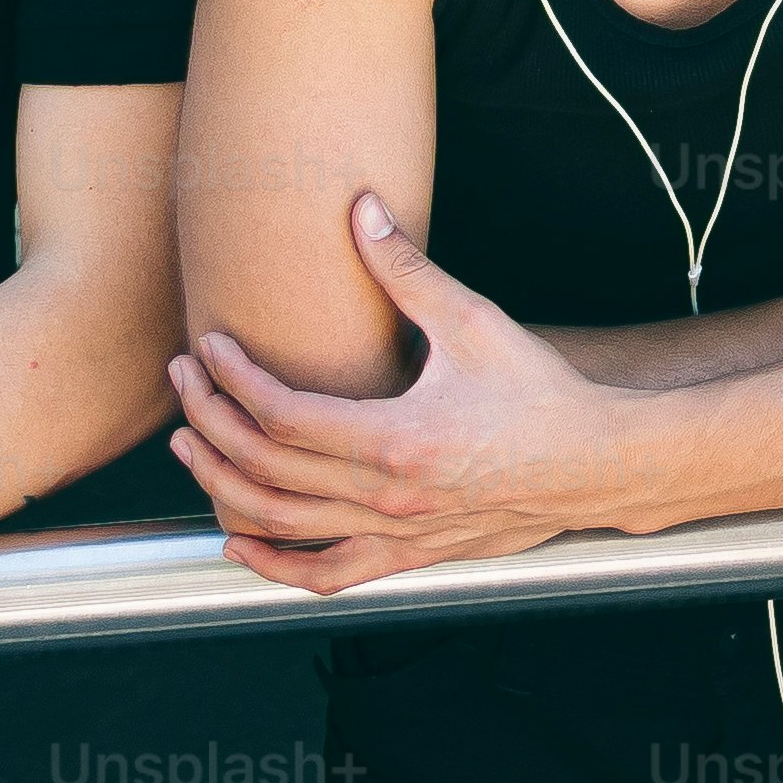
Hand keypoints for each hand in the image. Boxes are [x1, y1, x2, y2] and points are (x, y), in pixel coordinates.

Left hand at [170, 193, 627, 587]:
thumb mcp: (474, 322)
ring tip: (190, 446)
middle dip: (210, 422)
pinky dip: (274, 566)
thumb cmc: (541, 393)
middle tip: (184, 382)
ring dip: (222, 488)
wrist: (598, 463)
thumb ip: (407, 269)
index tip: (208, 346)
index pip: (282, 416)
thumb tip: (361, 207)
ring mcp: (395, 533)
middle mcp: (388, 495)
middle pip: (265, 469)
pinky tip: (238, 543)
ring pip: (281, 525)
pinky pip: (326, 575)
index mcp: (396, 440)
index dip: (233, 380)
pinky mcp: (409, 553)